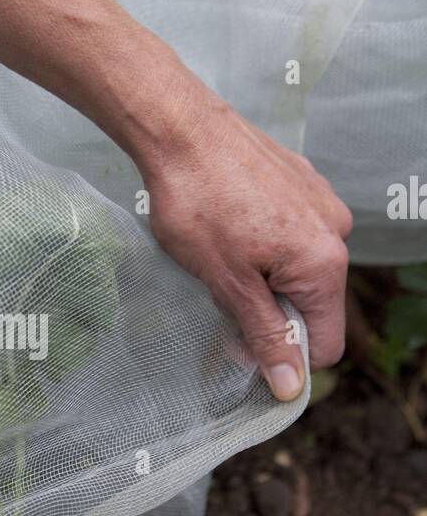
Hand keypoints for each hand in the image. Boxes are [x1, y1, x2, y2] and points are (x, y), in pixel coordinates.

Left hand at [136, 72, 352, 399]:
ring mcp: (321, 202)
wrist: (180, 129)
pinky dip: (262, 244)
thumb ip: (265, 335)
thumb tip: (292, 386)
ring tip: (218, 254)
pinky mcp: (302, 182)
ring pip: (297, 269)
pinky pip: (290, 234)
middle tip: (219, 292)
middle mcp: (335, 231)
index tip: (241, 347)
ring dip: (262, 278)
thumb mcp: (229, 284)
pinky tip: (227, 226)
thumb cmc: (199, 205)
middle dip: (267, 312)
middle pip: (310, 304)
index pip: (325, 342)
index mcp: (324, 263)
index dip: (285, 356)